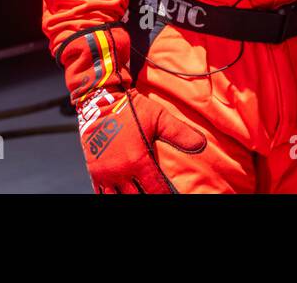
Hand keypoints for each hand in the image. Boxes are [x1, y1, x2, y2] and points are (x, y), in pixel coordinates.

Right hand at [57, 25, 205, 193]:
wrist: (99, 99)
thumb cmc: (130, 107)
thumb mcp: (158, 117)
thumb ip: (179, 132)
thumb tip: (201, 145)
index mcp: (138, 160)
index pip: (156, 188)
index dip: (165, 194)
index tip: (172, 196)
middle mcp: (121, 171)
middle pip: (137, 196)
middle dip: (148, 196)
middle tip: (156, 194)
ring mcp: (106, 173)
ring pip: (120, 197)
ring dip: (131, 196)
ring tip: (139, 194)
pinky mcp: (94, 170)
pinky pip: (103, 193)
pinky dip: (113, 196)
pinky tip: (121, 194)